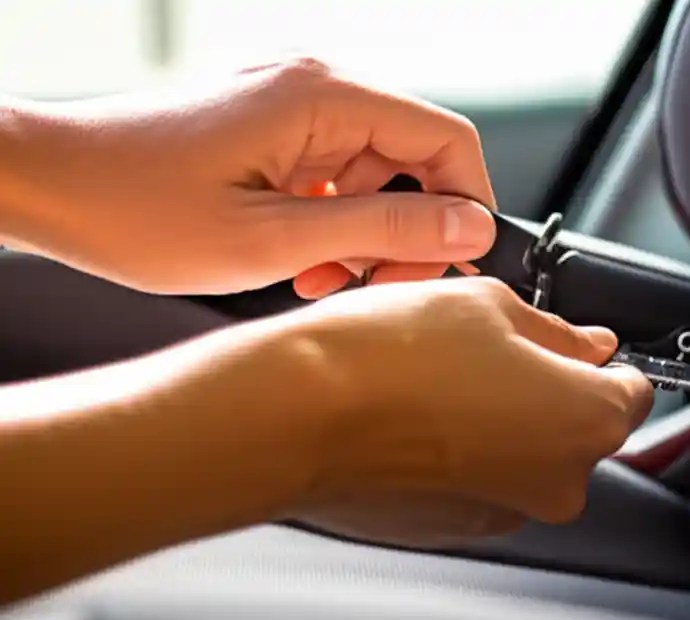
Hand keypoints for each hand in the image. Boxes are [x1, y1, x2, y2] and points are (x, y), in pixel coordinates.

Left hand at [0, 58, 494, 295]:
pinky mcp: (268, 125)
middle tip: (373, 286)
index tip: (449, 264)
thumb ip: (383, 229)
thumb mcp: (275, 238)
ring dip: (363, 235)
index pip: (446, 139)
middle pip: (414, 158)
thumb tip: (468, 227)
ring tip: (318, 279)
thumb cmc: (135, 208)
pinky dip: (329, 222)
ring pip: (374, 173)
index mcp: (322, 98)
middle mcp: (312, 87)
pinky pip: (332, 173)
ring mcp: (288, 104)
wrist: (47, 185)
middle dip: (407, 231)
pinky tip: (298, 259)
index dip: (463, 207)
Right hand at [282, 277, 653, 547]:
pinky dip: (465, 453)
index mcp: (589, 420)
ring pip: (528, 455)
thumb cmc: (390, 356)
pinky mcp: (457, 529)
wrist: (297, 416)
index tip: (572, 342)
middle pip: (581, 427)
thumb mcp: (493, 306)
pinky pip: (483, 481)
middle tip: (491, 348)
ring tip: (443, 379)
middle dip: (550, 388)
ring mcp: (508, 513)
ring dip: (504, 421)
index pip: (634, 388)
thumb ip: (560, 332)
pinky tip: (420, 417)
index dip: (603, 360)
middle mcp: (560, 482)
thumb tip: (590, 345)